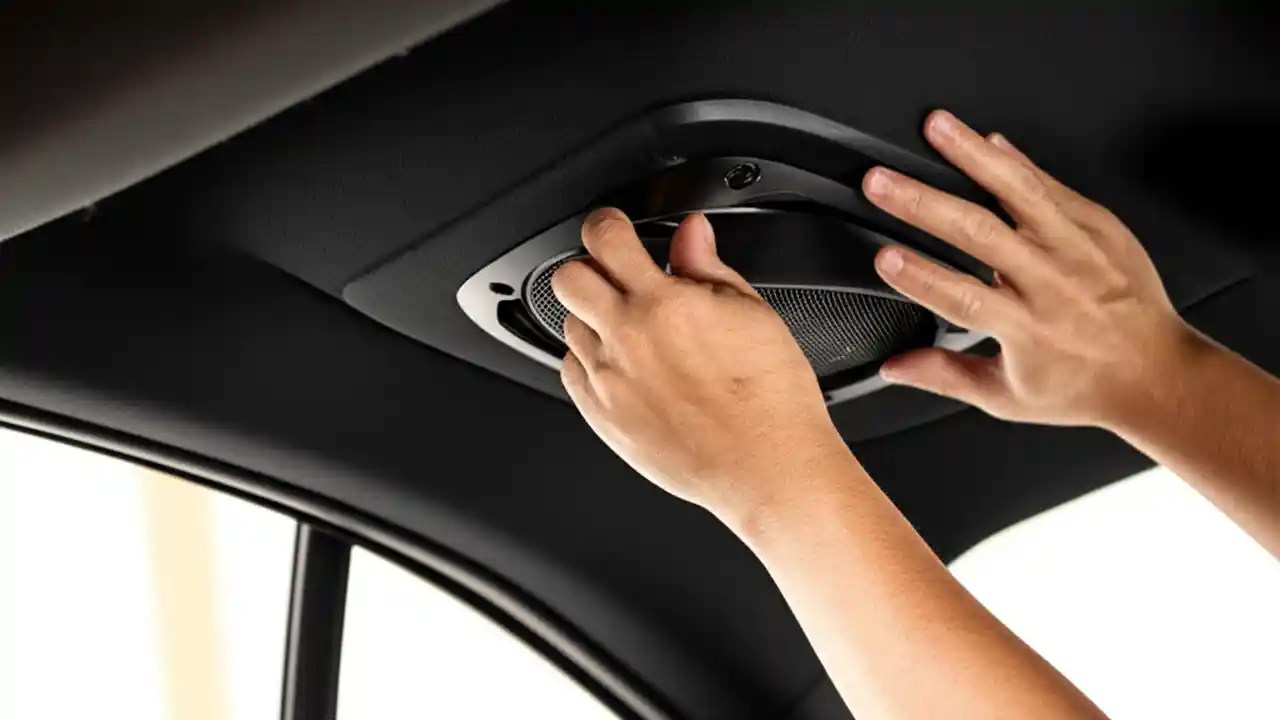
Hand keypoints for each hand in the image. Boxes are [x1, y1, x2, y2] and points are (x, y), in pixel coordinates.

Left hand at [552, 209, 845, 522]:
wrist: (768, 468)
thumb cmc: (771, 400)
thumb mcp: (752, 313)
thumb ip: (708, 267)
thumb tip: (691, 233)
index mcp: (664, 305)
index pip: (605, 239)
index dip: (605, 222)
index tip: (613, 227)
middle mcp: (627, 339)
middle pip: (567, 278)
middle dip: (589, 267)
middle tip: (616, 277)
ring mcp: (609, 381)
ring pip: (568, 324)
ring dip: (592, 316)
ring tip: (633, 329)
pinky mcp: (602, 417)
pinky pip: (572, 371)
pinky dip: (590, 360)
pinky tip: (625, 365)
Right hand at [864, 110, 1199, 427]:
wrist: (1158, 372)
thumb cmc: (1084, 385)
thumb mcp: (1007, 397)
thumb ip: (944, 374)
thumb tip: (893, 368)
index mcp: (1027, 329)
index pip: (964, 298)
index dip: (920, 277)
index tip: (885, 256)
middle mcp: (1052, 282)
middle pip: (979, 233)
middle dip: (923, 202)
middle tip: (882, 182)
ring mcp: (1077, 248)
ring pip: (1018, 191)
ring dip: (972, 154)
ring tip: (937, 127)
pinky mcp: (1097, 225)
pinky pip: (1051, 184)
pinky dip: (1016, 160)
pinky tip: (986, 140)